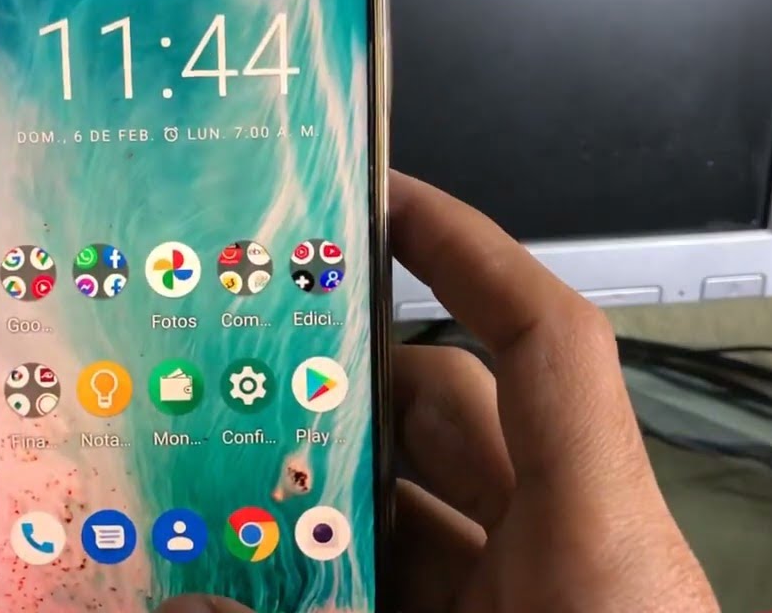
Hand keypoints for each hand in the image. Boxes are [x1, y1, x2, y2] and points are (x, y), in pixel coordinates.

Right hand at [160, 172, 718, 612]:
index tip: (384, 198)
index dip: (470, 250)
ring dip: (327, 492)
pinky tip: (263, 581)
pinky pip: (422, 574)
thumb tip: (176, 604)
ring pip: (421, 505)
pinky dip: (348, 571)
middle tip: (236, 372)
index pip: (544, 345)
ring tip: (222, 483)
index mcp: (594, 543)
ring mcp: (531, 602)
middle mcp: (566, 557)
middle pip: (451, 417)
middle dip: (341, 388)